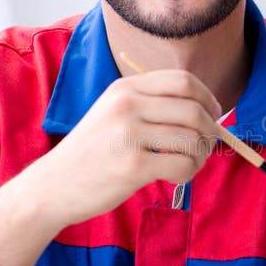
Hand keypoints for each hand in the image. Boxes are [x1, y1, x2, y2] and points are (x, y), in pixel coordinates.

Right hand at [0, 69, 221, 265]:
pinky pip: (183, 165)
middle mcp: (127, 105)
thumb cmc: (92, 153)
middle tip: (204, 147)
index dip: (207, 98)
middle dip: (210, 131)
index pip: (183, 80)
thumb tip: (208, 112)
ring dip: (200, 156)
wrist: (53, 185)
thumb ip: (152, 106)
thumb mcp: (114, 114)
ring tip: (188, 165)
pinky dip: (188, 174)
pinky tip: (175, 178)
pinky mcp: (133, 166)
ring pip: (193, 140)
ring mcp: (129, 135)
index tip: (213, 115)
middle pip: (194, 109)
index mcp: (125, 88)